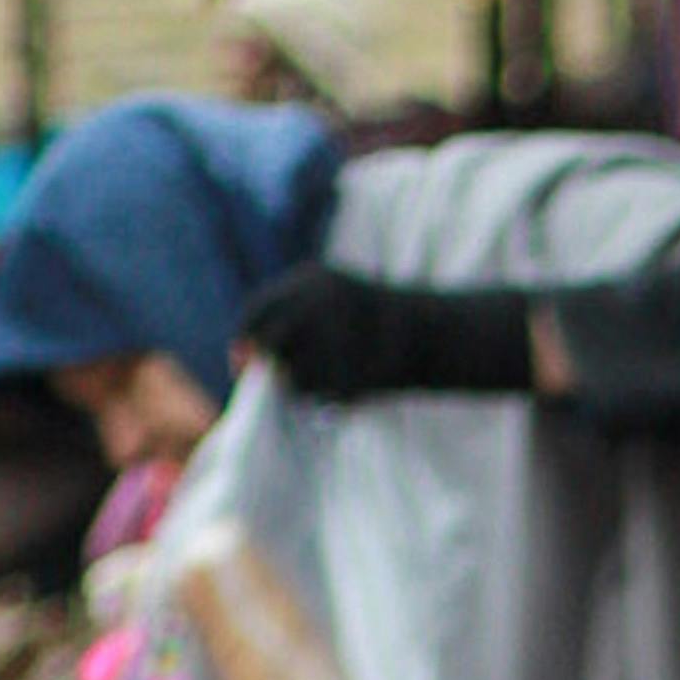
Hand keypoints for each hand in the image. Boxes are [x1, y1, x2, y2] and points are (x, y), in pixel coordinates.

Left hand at [236, 268, 536, 402]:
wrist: (438, 333)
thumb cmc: (379, 323)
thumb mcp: (335, 302)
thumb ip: (296, 319)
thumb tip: (250, 355)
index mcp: (312, 279)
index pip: (259, 310)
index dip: (247, 337)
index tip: (240, 359)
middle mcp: (321, 301)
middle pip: (272, 343)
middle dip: (267, 365)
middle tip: (269, 380)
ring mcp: (339, 335)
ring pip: (292, 374)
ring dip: (296, 387)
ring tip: (321, 387)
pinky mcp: (355, 370)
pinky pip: (319, 396)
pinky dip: (322, 400)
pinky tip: (340, 395)